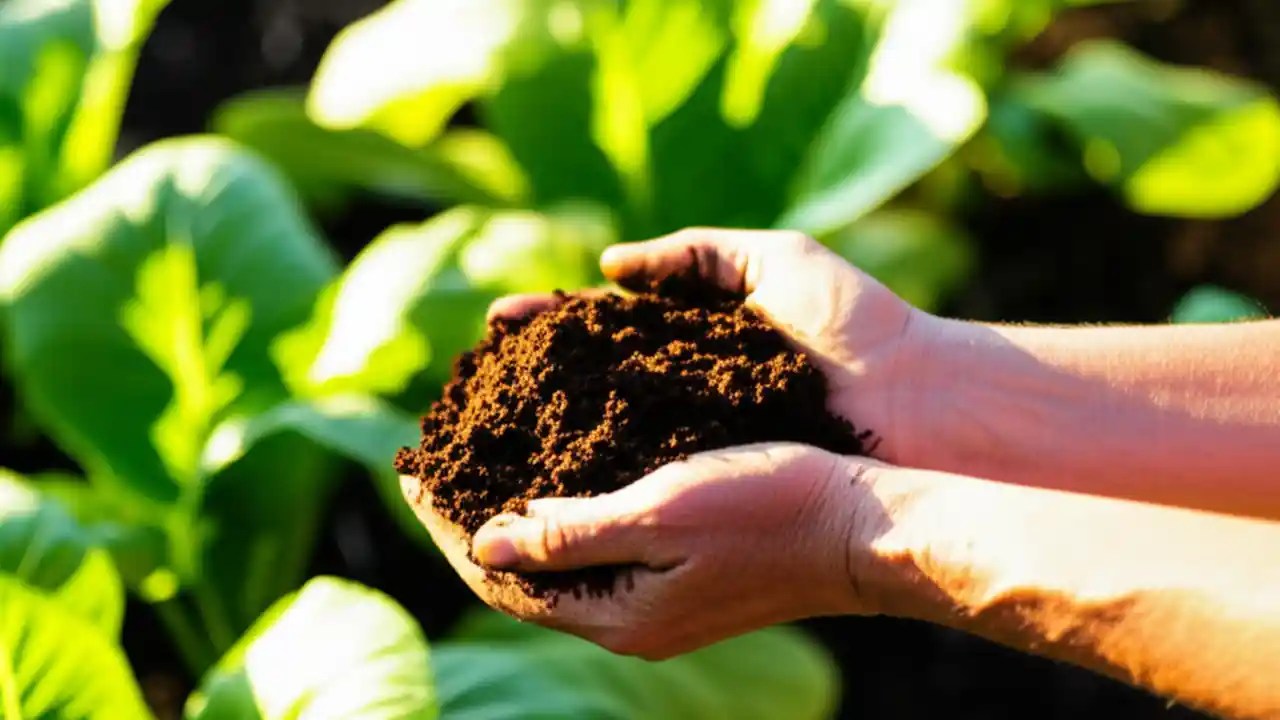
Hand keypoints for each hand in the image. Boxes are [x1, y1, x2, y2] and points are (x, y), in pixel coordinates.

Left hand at [404, 444, 890, 659]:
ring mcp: (660, 599)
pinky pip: (599, 543)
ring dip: (515, 511)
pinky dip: (564, 509)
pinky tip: (560, 467)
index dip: (450, 527)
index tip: (415, 471)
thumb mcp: (661, 513)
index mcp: (619, 613)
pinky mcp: (685, 572)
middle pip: (523, 575)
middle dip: (472, 519)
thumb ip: (569, 533)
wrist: (864, 528)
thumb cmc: (770, 511)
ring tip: (481, 457)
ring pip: (560, 557)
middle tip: (435, 461)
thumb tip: (482, 545)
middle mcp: (632, 617)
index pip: (501, 579)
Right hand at [490, 228, 927, 461]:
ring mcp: (701, 442)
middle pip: (592, 386)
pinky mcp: (718, 484)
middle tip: (473, 382)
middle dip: (533, 381)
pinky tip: (542, 482)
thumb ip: (693, 252)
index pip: (605, 329)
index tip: (499, 320)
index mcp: (699, 340)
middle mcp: (689, 394)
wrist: (916, 402)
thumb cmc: (856, 326)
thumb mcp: (775, 261)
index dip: (552, 324)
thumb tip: (607, 266)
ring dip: (546, 437)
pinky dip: (592, 483)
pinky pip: (643, 483)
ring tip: (487, 430)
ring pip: (606, 440)